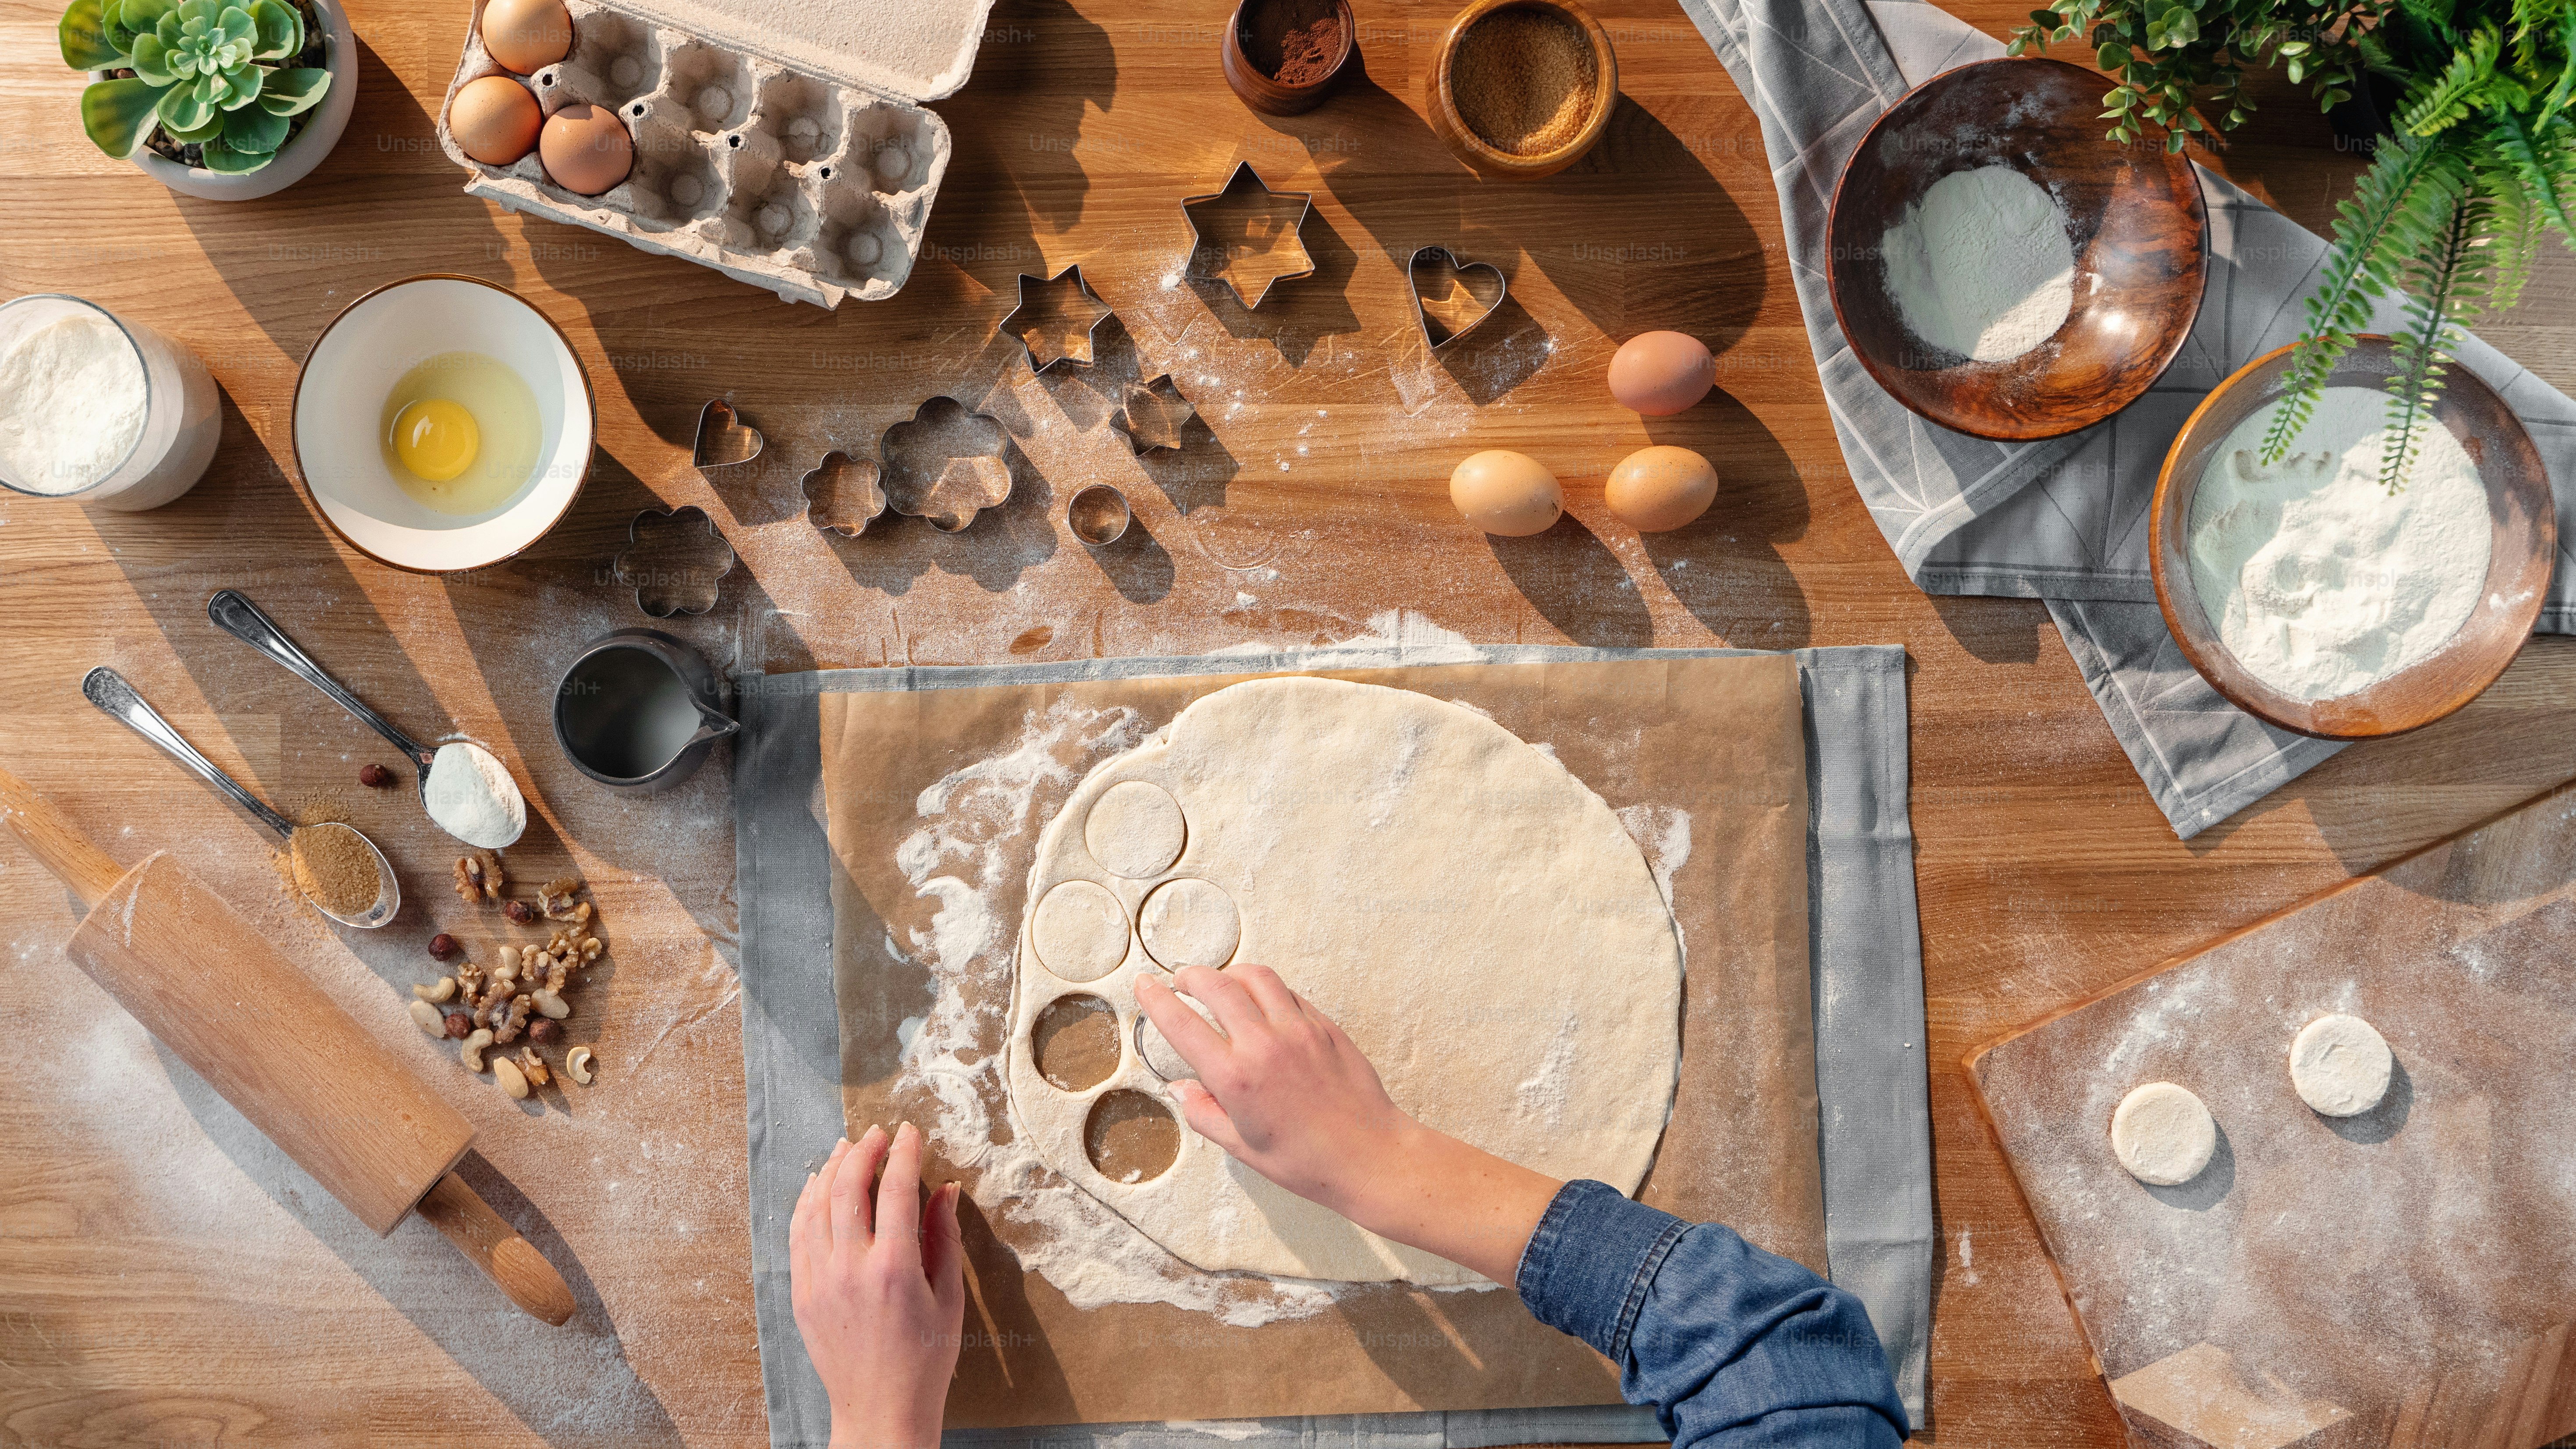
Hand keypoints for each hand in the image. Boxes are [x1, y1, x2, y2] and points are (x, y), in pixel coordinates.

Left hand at [789, 1123, 965, 1448]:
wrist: (881, 1411)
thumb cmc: (925, 1359)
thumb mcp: (949, 1298)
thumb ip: (945, 1238)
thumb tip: (947, 1189)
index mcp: (894, 1269)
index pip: (896, 1190)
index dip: (904, 1153)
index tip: (910, 1132)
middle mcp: (851, 1269)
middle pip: (848, 1188)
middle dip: (863, 1151)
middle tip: (877, 1134)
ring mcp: (820, 1282)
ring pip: (816, 1206)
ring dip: (831, 1170)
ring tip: (846, 1148)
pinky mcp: (802, 1296)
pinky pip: (797, 1236)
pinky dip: (806, 1203)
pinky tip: (817, 1187)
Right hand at [1135, 964, 1561, 1282]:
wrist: (1369, 1156)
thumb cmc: (1307, 1161)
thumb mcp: (1243, 1146)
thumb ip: (1205, 1114)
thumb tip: (1182, 1089)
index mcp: (1235, 1077)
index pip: (1182, 1024)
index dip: (1157, 1000)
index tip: (1144, 987)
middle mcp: (1264, 1044)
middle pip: (1216, 985)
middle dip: (1191, 976)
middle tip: (1181, 981)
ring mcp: (1298, 1029)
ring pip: (1256, 977)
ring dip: (1230, 974)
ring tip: (1221, 984)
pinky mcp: (1325, 1026)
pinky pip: (1289, 993)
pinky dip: (1268, 990)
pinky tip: (1263, 1004)